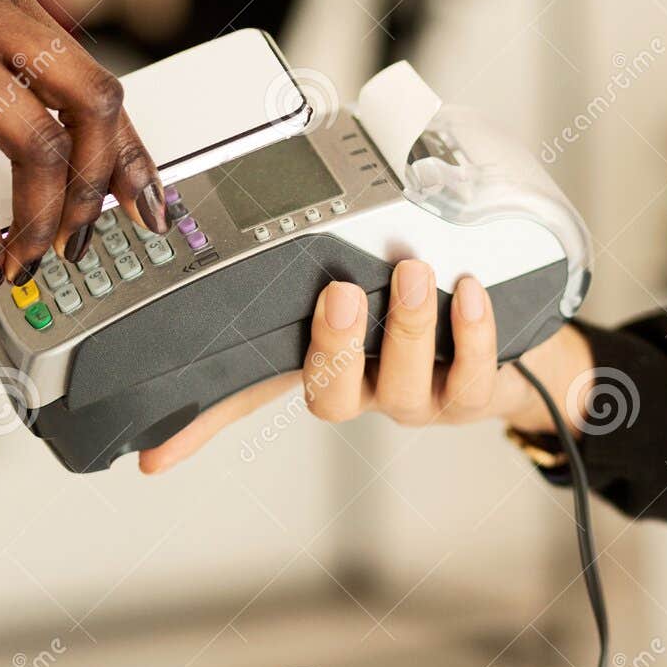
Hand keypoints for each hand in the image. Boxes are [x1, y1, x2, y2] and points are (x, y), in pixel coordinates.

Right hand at [138, 260, 595, 473]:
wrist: (515, 349)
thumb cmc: (428, 310)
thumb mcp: (366, 285)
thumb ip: (322, 264)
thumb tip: (276, 211)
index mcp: (320, 362)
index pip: (248, 400)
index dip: (198, 429)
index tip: (152, 455)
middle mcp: (360, 389)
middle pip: (326, 394)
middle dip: (331, 344)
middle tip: (338, 291)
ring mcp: (411, 400)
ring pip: (397, 382)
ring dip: (404, 324)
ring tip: (413, 271)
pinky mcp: (467, 398)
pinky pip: (466, 376)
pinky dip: (470, 332)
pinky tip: (468, 292)